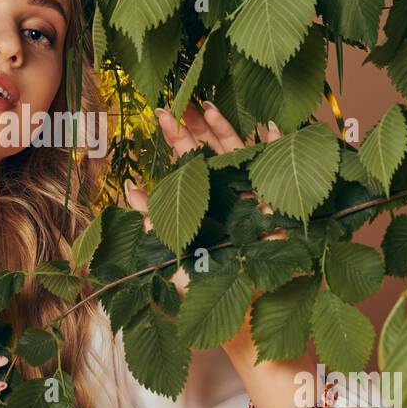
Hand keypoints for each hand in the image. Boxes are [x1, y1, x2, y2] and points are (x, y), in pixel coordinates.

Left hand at [122, 102, 284, 298]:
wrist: (232, 310)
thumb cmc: (199, 282)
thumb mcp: (167, 250)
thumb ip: (152, 221)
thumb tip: (130, 187)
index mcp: (201, 198)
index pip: (187, 160)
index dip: (175, 135)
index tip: (160, 111)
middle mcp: (225, 191)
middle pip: (212, 149)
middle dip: (198, 123)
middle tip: (183, 97)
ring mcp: (250, 194)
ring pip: (239, 154)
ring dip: (226, 129)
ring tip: (210, 105)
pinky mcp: (275, 206)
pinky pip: (277, 173)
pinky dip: (276, 148)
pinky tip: (269, 128)